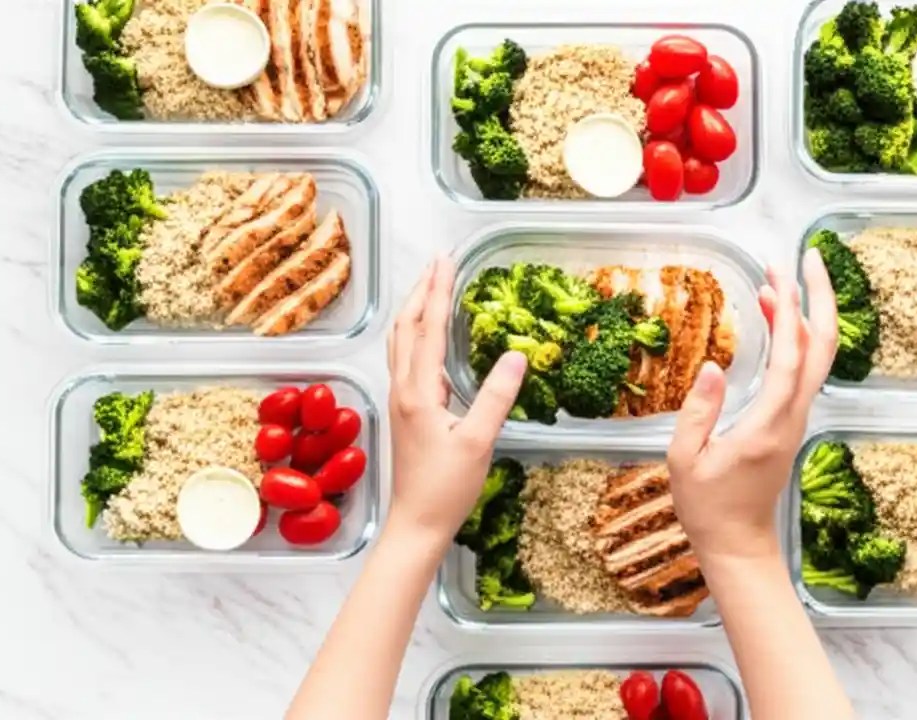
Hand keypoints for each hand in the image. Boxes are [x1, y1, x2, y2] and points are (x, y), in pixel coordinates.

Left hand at [386, 257, 527, 546]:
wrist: (415, 524)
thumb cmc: (446, 488)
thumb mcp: (479, 441)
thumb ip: (496, 396)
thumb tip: (517, 355)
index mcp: (418, 391)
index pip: (428, 328)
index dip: (438, 290)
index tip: (446, 260)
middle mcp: (403, 389)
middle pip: (406, 326)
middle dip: (422, 290)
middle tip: (439, 261)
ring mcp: (400, 400)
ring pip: (400, 342)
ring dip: (414, 309)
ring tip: (430, 286)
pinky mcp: (404, 412)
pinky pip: (405, 359)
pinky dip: (414, 334)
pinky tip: (427, 337)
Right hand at [666, 250, 837, 560]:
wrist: (738, 544)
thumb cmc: (707, 507)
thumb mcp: (685, 459)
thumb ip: (698, 412)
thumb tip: (711, 366)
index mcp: (767, 425)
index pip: (790, 357)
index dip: (790, 311)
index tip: (778, 274)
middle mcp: (792, 417)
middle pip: (822, 348)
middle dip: (821, 298)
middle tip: (807, 258)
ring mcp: (795, 419)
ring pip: (817, 357)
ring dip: (807, 313)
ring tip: (780, 278)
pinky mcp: (790, 421)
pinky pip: (803, 370)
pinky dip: (796, 336)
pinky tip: (776, 318)